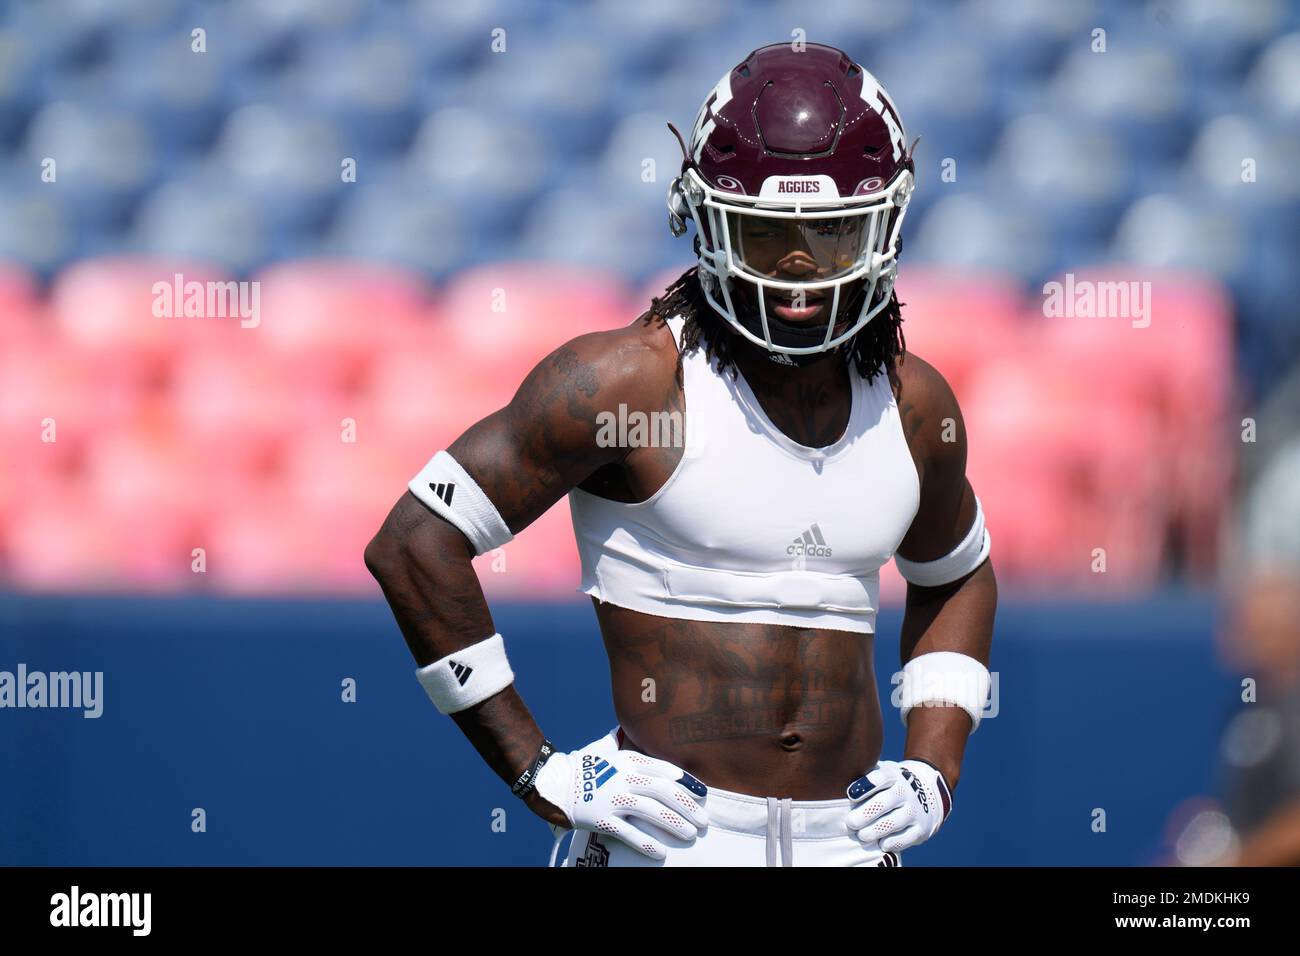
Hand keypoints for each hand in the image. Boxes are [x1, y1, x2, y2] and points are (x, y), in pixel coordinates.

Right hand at [532, 730, 708, 859]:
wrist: (552, 783)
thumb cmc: (581, 765)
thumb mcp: (603, 748)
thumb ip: (621, 740)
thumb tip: (629, 729)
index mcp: (627, 759)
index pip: (664, 770)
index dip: (686, 782)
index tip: (702, 793)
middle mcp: (624, 777)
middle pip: (664, 791)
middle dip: (688, 806)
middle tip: (704, 821)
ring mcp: (613, 798)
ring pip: (652, 812)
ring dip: (675, 824)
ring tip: (691, 834)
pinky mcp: (602, 818)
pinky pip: (629, 833)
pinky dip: (647, 843)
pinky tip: (662, 852)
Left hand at [845, 759, 951, 854]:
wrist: (924, 794)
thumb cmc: (888, 786)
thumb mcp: (879, 774)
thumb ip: (862, 778)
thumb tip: (834, 785)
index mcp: (892, 775)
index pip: (880, 777)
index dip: (865, 785)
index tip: (850, 794)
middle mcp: (905, 791)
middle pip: (885, 801)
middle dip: (867, 813)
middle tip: (851, 822)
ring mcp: (914, 810)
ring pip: (895, 821)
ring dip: (876, 830)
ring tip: (862, 835)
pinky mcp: (920, 828)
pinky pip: (906, 837)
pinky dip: (893, 842)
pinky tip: (881, 844)